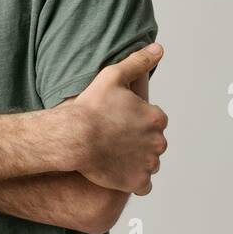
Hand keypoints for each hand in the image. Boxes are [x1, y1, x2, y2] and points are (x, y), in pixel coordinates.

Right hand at [68, 44, 167, 195]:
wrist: (73, 138)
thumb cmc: (90, 107)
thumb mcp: (113, 76)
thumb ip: (138, 62)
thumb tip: (158, 49)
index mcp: (156, 118)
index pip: (153, 121)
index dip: (135, 120)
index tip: (118, 120)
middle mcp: (158, 142)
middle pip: (152, 142)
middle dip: (138, 141)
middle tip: (113, 138)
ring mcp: (149, 164)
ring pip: (148, 163)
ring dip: (136, 160)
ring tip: (113, 155)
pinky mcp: (137, 183)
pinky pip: (143, 184)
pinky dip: (134, 180)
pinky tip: (118, 172)